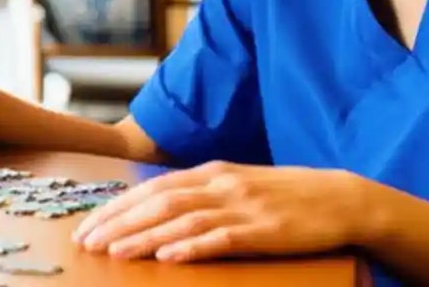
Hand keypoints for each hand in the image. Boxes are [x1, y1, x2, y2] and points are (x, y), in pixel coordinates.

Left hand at [71, 161, 367, 262]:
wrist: (341, 198)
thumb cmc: (284, 196)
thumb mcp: (236, 185)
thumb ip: (199, 194)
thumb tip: (155, 209)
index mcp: (211, 172)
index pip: (152, 188)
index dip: (117, 207)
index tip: (88, 225)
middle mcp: (221, 184)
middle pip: (158, 201)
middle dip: (118, 223)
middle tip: (87, 242)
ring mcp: (243, 206)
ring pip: (183, 219)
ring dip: (144, 236)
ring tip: (114, 252)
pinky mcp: (264, 230)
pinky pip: (222, 238)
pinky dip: (192, 246)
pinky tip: (168, 256)